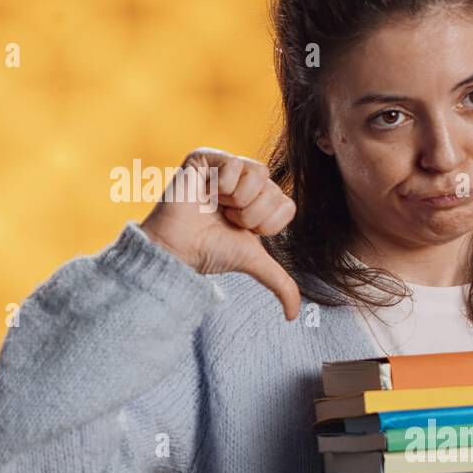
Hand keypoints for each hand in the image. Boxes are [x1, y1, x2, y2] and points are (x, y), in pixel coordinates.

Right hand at [140, 147, 300, 320]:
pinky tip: (205, 194)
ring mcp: (226, 165)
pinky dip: (220, 185)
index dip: (266, 223)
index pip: (286, 204)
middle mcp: (245, 179)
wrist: (179, 249)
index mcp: (260, 198)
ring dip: (237, 199)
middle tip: (226, 218)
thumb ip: (279, 283)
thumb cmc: (210, 252)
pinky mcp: (205, 156)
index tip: (243, 230)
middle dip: (251, 214)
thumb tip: (293, 316)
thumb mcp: (253, 262)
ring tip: (215, 206)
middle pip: (273, 189)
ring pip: (258, 174)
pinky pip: (234, 163)